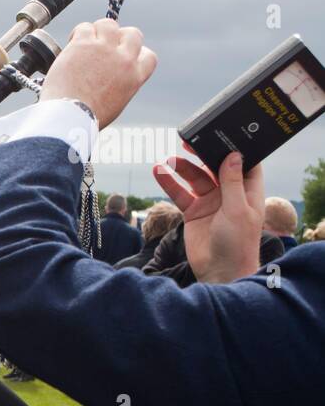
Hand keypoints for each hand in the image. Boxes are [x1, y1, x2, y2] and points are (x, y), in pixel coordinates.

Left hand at [40, 18, 157, 126]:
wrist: (70, 115)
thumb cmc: (87, 117)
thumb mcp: (115, 104)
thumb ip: (119, 86)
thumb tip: (111, 80)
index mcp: (135, 77)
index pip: (148, 55)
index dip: (137, 52)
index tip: (124, 54)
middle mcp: (124, 60)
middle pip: (132, 34)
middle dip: (119, 36)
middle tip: (104, 45)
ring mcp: (104, 49)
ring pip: (109, 24)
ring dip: (98, 30)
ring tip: (86, 41)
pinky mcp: (83, 44)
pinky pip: (85, 27)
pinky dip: (79, 32)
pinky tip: (72, 42)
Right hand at [154, 149, 264, 282]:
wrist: (219, 270)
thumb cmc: (237, 243)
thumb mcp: (237, 209)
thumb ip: (232, 182)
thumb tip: (232, 155)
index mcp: (248, 191)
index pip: (246, 163)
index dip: (236, 149)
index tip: (224, 134)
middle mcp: (229, 194)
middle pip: (216, 167)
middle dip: (204, 154)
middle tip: (190, 142)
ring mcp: (210, 202)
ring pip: (195, 178)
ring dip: (183, 168)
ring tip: (169, 160)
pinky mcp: (193, 212)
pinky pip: (179, 193)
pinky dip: (169, 183)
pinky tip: (158, 172)